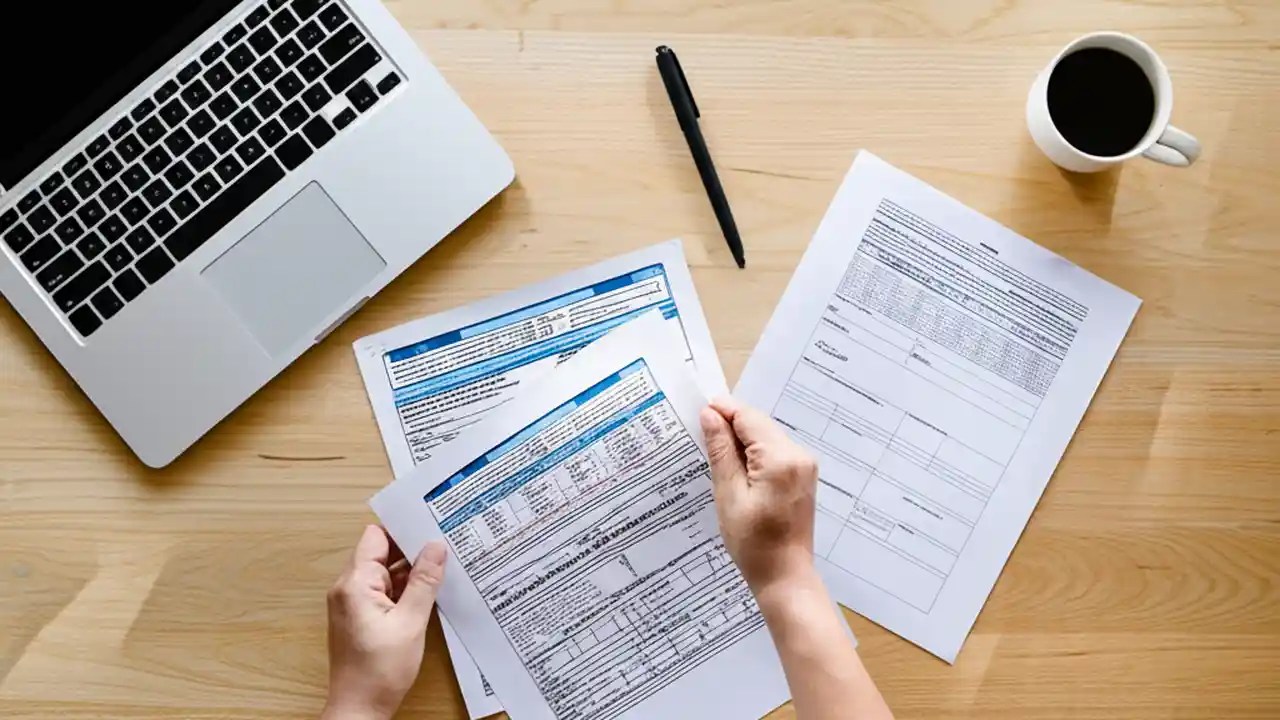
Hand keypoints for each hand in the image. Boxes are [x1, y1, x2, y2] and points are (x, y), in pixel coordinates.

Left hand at [323, 526, 447, 719]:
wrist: (360, 709)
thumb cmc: (379, 672)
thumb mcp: (410, 622)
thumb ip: (424, 582)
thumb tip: (436, 548)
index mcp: (355, 584)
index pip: (376, 537)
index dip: (402, 530)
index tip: (430, 528)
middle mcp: (348, 588)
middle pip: (381, 553)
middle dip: (412, 551)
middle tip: (444, 548)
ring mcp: (353, 603)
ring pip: (385, 573)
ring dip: (410, 573)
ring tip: (442, 571)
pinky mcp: (361, 617)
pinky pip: (384, 592)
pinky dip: (404, 590)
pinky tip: (427, 594)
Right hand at [700, 396, 817, 595]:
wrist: (785, 576)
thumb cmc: (753, 543)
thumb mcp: (729, 494)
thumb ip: (721, 451)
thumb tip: (710, 415)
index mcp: (781, 458)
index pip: (749, 418)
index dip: (723, 411)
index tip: (698, 413)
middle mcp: (799, 455)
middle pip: (759, 425)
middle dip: (731, 426)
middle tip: (700, 436)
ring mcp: (804, 466)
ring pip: (766, 437)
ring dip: (742, 441)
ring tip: (715, 456)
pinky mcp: (803, 477)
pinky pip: (774, 453)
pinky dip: (754, 455)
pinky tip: (736, 470)